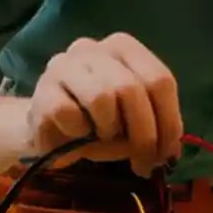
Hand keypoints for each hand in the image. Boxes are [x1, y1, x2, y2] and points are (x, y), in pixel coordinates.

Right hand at [27, 33, 182, 175]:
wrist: (48, 129)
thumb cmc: (97, 123)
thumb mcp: (133, 122)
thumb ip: (154, 127)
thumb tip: (170, 150)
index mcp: (124, 48)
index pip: (160, 80)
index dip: (169, 122)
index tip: (168, 154)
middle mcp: (94, 48)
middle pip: (132, 89)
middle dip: (144, 135)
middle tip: (144, 164)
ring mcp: (65, 65)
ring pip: (101, 97)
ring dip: (108, 129)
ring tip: (103, 138)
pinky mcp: (43, 90)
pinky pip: (68, 114)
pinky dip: (78, 133)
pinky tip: (75, 135)